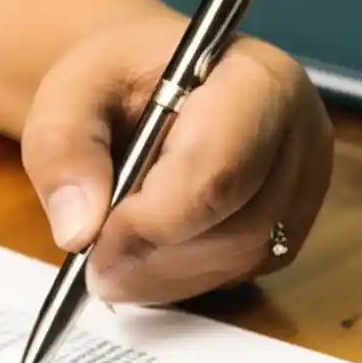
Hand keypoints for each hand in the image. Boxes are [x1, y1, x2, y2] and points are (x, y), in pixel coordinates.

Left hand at [20, 14, 333, 304]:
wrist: (141, 88)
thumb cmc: (114, 81)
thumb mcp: (70, 92)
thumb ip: (63, 147)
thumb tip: (76, 230)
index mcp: (255, 81)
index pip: (218, 169)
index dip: (151, 220)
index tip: (90, 243)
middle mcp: (298, 135)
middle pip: (235, 224)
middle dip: (152, 255)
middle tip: (89, 266)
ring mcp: (299, 188)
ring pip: (237, 259)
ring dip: (160, 275)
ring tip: (105, 262)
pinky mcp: (285, 230)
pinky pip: (235, 274)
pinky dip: (176, 281)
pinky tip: (137, 262)